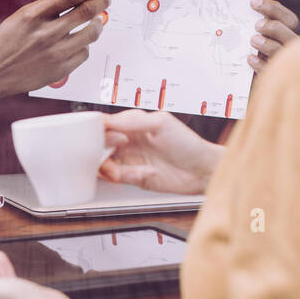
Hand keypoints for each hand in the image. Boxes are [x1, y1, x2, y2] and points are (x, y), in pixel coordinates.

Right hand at [0, 0, 109, 118]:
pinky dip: (85, 45)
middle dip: (101, 1)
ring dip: (98, 23)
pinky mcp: (59, 70)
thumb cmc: (5, 42)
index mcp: (33, 16)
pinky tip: (77, 42)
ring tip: (96, 21)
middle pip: (86, 12)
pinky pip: (84, 53)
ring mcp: (54, 53)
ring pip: (91, 33)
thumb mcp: (21, 16)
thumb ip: (49, 2)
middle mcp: (45, 34)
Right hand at [98, 109, 223, 193]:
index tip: (110, 136)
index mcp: (131, 124)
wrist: (202, 171)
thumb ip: (133, 121)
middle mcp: (127, 141)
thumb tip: (108, 120)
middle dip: (103, 151)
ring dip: (113, 168)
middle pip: (97, 145)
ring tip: (129, 170)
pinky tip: (147, 173)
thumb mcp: (162, 123)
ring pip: (103, 164)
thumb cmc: (188, 144)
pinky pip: (117, 178)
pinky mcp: (132, 177)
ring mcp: (128, 159)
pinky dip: (128, 177)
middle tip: (121, 150)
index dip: (100, 131)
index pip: (103, 124)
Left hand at [248, 0, 298, 71]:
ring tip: (253, 39)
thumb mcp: (253, 22)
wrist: (241, 72)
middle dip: (273, 25)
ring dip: (268, 44)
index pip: (288, 18)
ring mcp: (281, 61)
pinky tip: (249, 58)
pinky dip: (260, 64)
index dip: (273, 8)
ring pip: (282, 52)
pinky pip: (269, 71)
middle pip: (289, 34)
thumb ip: (259, 5)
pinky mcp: (271, 75)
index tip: (253, 1)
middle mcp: (287, 44)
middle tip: (256, 23)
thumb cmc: (251, 41)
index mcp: (284, 30)